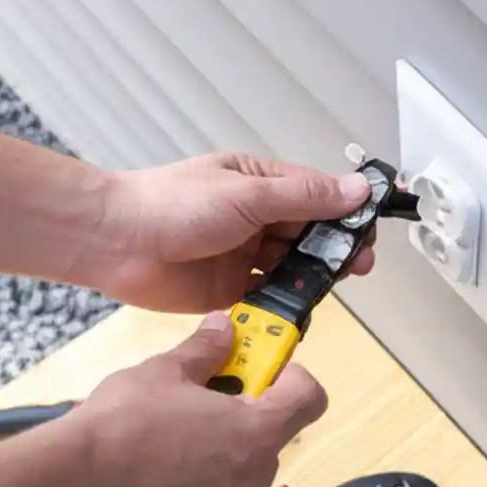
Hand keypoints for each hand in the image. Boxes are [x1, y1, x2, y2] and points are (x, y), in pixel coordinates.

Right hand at [67, 311, 326, 486]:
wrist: (75, 484)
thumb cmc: (122, 424)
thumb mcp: (167, 370)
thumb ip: (206, 350)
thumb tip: (223, 329)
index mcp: (257, 431)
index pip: (310, 398)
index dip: (291, 376)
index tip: (263, 366)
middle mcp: (253, 473)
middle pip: (275, 432)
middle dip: (249, 410)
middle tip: (207, 394)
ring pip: (244, 465)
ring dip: (225, 446)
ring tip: (177, 431)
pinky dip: (201, 480)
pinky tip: (162, 467)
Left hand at [88, 152, 375, 312]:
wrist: (114, 242)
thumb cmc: (174, 204)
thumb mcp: (247, 195)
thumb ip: (304, 197)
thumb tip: (356, 189)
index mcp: (260, 183)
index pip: (317, 194)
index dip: (347, 210)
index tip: (372, 226)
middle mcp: (256, 218)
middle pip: (310, 233)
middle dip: (336, 247)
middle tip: (360, 263)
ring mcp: (244, 254)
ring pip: (293, 265)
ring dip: (314, 274)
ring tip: (335, 283)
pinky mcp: (231, 288)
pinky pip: (270, 295)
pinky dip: (287, 300)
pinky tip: (302, 304)